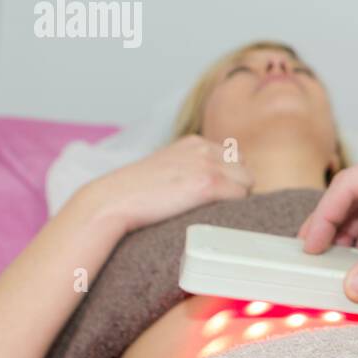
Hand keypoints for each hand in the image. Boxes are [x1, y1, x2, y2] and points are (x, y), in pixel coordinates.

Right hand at [73, 135, 253, 233]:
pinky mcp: (208, 182)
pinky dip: (230, 210)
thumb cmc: (136, 193)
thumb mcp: (167, 169)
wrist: (111, 202)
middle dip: (234, 188)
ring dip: (233, 200)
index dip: (228, 180)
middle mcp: (204, 147)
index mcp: (194, 142)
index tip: (211, 196)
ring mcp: (207, 163)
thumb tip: (216, 186)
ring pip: (247, 184)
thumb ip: (192, 169)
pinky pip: (241, 197)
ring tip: (206, 211)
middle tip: (210, 207)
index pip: (235, 158)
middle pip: (245, 170)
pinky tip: (207, 215)